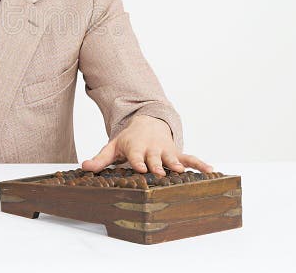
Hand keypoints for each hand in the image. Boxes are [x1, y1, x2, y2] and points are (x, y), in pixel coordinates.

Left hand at [81, 115, 212, 176]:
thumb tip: (84, 167)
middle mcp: (152, 150)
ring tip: (183, 172)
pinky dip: (200, 164)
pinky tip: (211, 170)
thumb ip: (100, 159)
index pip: (136, 156)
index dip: (139, 162)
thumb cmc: (129, 140)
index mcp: (136, 148)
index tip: (142, 169)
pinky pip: (191, 158)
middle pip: (155, 158)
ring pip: (173, 159)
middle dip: (158, 165)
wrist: (148, 123)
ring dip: (177, 165)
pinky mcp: (178, 153)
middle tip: (161, 173)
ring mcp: (166, 151)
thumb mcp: (112, 147)